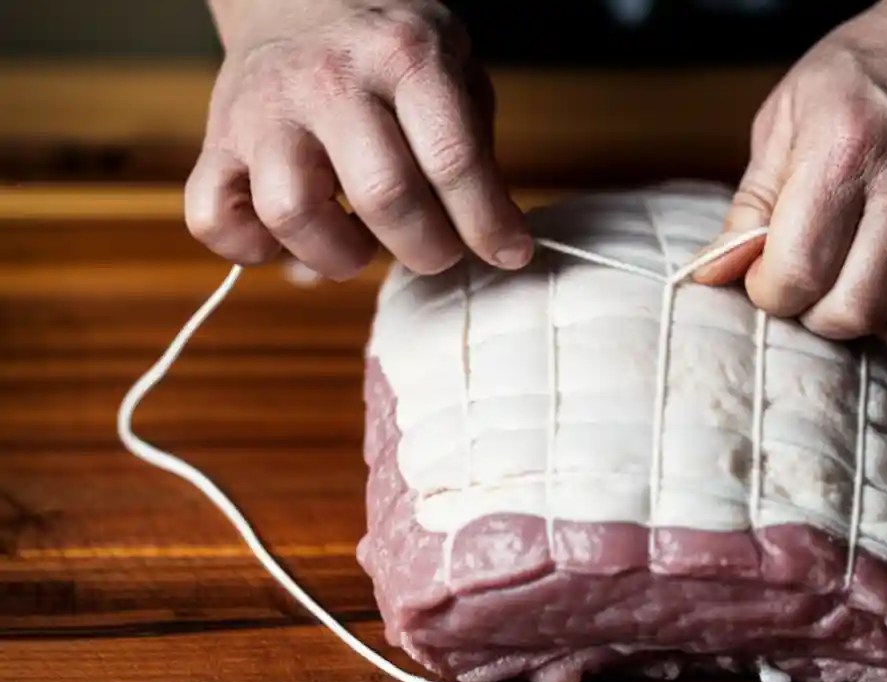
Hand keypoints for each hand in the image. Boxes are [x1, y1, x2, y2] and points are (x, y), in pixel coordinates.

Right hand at [186, 0, 530, 280]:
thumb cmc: (393, 55)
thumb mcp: (456, 73)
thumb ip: (475, 151)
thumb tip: (490, 244)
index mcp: (404, 56)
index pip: (453, 158)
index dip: (488, 224)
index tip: (508, 254)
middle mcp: (330, 79)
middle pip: (384, 195)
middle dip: (426, 248)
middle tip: (436, 251)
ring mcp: (264, 110)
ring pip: (292, 212)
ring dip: (339, 254)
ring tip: (362, 244)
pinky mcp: (216, 141)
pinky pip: (213, 218)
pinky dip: (252, 250)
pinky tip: (292, 239)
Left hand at [694, 0, 886, 344]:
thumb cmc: (864, 79)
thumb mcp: (785, 120)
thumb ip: (751, 206)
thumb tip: (714, 274)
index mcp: (846, 148)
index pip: (797, 271)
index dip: (771, 292)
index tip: (772, 276)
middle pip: (855, 310)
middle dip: (820, 312)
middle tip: (819, 280)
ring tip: (872, 285)